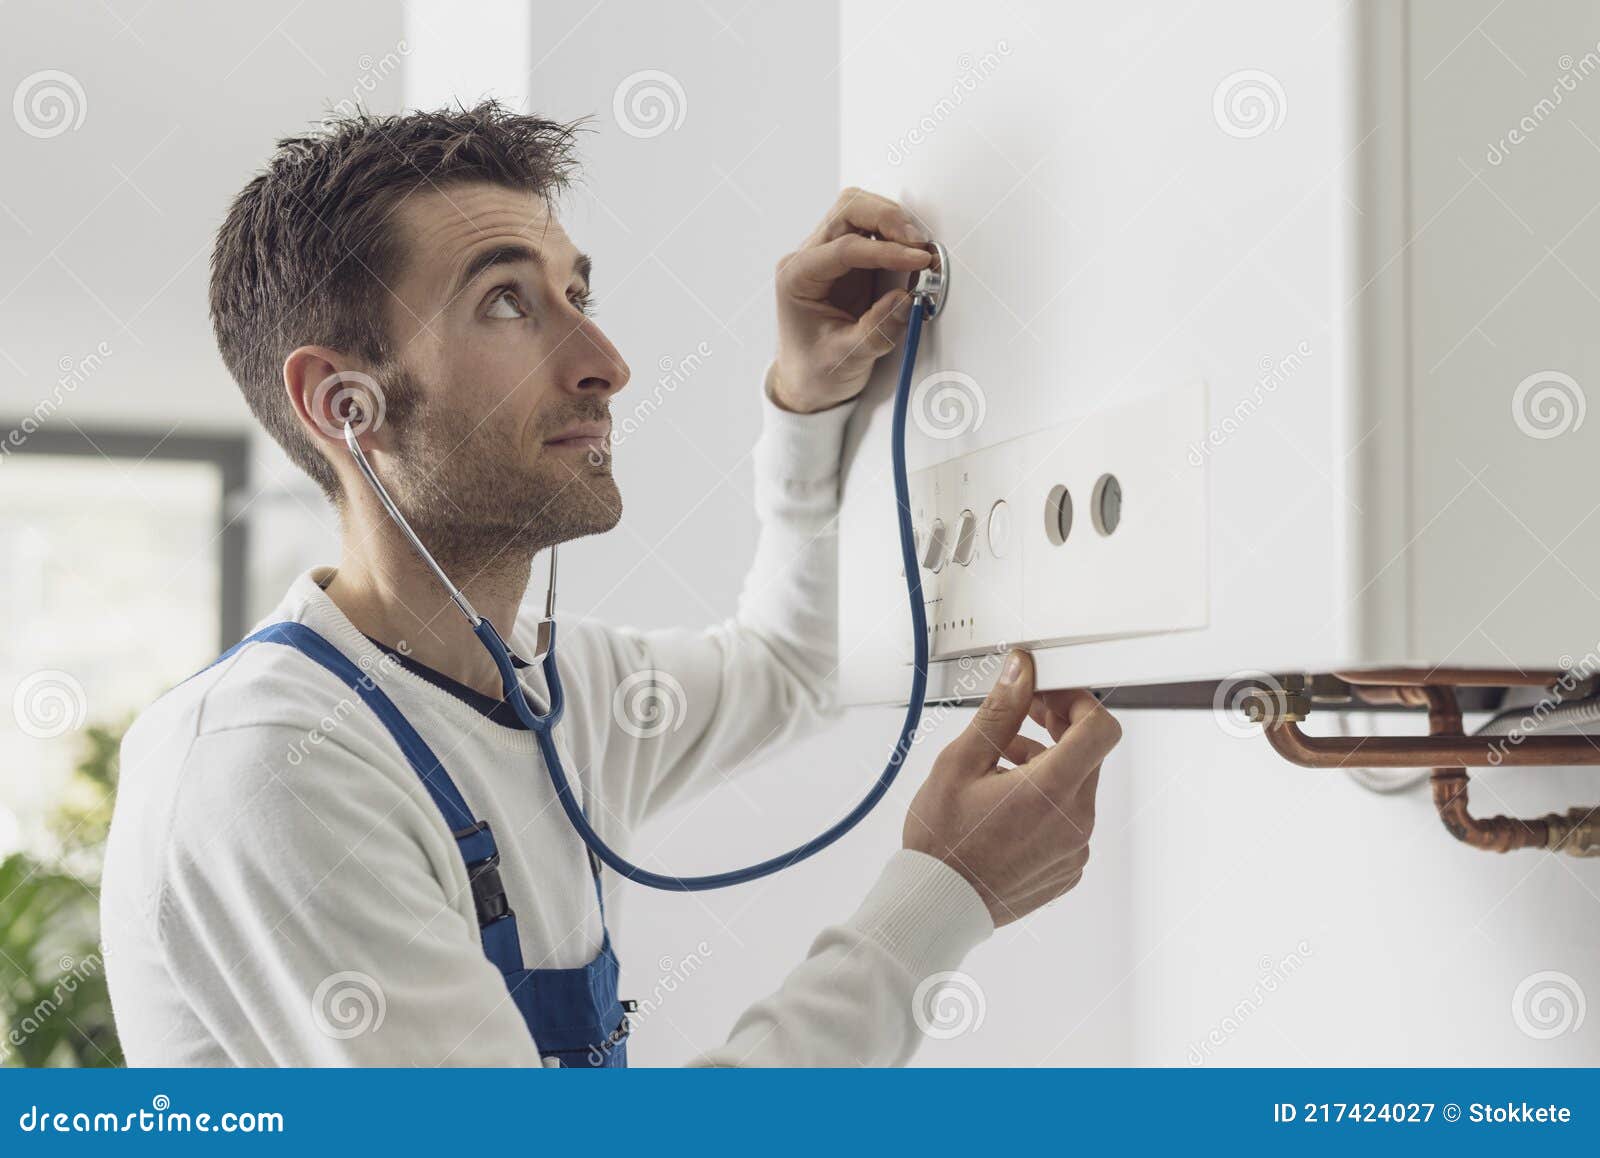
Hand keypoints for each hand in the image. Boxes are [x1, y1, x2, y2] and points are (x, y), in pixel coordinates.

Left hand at [771, 188, 932, 413]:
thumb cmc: (814, 370)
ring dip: (892, 223)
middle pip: (849, 210)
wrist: (806, 383)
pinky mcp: (850, 263)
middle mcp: (809, 259)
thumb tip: (904, 303)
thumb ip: (875, 332)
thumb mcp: (845, 359)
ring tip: (918, 250)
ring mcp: (829, 256)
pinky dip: (895, 236)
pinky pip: (873, 232)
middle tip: (919, 245)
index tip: (917, 261)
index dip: (885, 251)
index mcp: (797, 277)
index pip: (844, 247)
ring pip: (861, 212)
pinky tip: (910, 255)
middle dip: (888, 220)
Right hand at [903, 650, 1120, 926]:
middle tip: (1018, 725)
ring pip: (1076, 788)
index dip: (1080, 704)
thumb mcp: (961, 763)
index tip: (1051, 700)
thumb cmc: (942, 842)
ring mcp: (1075, 849)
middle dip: (1056, 731)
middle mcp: (1074, 822)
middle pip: (1087, 756)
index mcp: (1051, 791)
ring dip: (1047, 768)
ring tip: (999, 770)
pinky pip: (1069, 822)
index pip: (1100, 729)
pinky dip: (1046, 806)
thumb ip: (1000, 712)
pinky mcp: (1068, 869)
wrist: (936, 905)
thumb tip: (1021, 674)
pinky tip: (1007, 807)